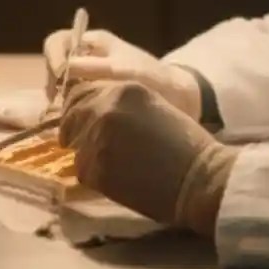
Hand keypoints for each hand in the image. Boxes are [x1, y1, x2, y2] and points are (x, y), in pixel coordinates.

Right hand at [42, 29, 201, 119]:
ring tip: (67, 115)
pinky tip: (73, 123)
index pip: (58, 43)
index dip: (53, 57)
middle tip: (60, 102)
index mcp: (93, 42)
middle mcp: (86, 59)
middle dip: (53, 83)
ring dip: (60, 100)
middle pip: (54, 66)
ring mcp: (88, 80)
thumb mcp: (124, 70)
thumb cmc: (153, 77)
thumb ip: (96, 68)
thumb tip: (64, 70)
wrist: (177, 100)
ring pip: (59, 88)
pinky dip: (68, 113)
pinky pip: (70, 104)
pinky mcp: (91, 101)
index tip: (59, 77)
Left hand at [59, 81, 237, 236]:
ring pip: (77, 147)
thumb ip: (122, 106)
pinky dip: (95, 176)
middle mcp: (105, 109)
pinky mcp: (96, 168)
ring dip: (88, 155)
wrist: (198, 178)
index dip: (77, 107)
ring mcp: (97, 139)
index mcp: (122, 90)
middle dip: (74, 131)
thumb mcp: (153, 108)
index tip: (79, 120)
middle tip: (84, 145)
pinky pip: (83, 171)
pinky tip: (117, 179)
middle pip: (71, 117)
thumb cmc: (186, 144)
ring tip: (114, 165)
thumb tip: (94, 116)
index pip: (80, 93)